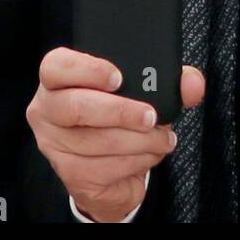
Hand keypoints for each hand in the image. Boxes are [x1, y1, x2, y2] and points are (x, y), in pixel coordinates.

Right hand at [27, 47, 205, 222]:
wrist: (107, 170)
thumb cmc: (116, 119)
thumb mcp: (139, 92)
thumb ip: (167, 81)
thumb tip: (192, 84)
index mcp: (57, 79)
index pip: (57, 66)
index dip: (87, 69)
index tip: (119, 77)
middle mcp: (47, 110)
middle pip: (76, 106)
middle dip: (120, 111)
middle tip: (150, 115)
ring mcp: (55, 144)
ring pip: (98, 141)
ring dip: (139, 141)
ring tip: (160, 138)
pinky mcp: (70, 174)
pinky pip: (107, 167)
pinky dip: (136, 161)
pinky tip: (147, 154)